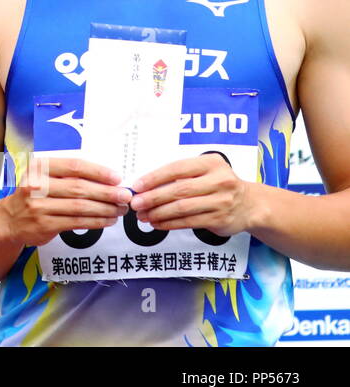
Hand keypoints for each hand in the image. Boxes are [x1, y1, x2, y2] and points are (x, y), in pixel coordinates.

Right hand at [0, 155, 130, 246]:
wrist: (9, 219)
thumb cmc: (33, 195)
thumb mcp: (42, 177)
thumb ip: (67, 175)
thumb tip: (106, 178)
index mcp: (38, 168)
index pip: (73, 166)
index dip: (98, 172)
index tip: (117, 177)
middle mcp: (36, 185)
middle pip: (79, 187)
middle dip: (107, 192)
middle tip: (125, 196)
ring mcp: (39, 206)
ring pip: (80, 207)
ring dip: (105, 209)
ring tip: (120, 209)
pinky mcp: (44, 225)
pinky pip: (77, 222)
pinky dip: (96, 222)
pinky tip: (108, 220)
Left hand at [129, 154, 252, 236]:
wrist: (250, 205)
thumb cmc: (218, 185)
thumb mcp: (205, 171)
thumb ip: (180, 175)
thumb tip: (145, 185)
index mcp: (211, 163)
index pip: (177, 168)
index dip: (154, 178)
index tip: (137, 186)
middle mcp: (219, 181)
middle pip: (178, 190)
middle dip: (152, 198)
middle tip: (136, 203)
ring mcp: (221, 201)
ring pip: (182, 208)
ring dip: (158, 213)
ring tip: (143, 215)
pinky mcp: (220, 219)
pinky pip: (189, 222)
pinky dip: (169, 224)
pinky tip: (157, 223)